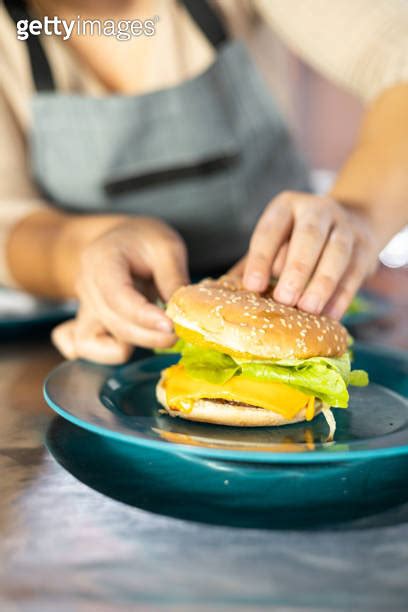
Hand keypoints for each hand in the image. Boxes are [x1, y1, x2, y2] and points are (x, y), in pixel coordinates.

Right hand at [52, 217, 188, 363]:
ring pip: (97, 340)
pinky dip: (104, 352)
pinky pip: (83, 346)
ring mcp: (83, 306)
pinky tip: (130, 343)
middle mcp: (86, 285)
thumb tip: (183, 314)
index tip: (171, 327)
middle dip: (148, 335)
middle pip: (113, 322)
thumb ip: (173, 279)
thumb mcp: (167, 247)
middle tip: (179, 332)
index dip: (144, 316)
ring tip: (159, 332)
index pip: (117, 295)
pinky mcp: (86, 321)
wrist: (119, 239)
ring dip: (131, 344)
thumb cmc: (143, 239)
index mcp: (102, 259)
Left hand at [236, 192, 378, 318]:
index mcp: (286, 207)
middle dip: (297, 269)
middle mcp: (317, 211)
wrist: (350, 219)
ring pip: (337, 252)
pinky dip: (343, 295)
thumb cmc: (296, 239)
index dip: (261, 259)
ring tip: (308, 309)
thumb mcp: (274, 242)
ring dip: (322, 282)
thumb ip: (254, 264)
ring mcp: (345, 226)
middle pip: (309, 237)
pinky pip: (355, 271)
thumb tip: (223, 293)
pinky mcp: (365, 246)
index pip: (270, 231)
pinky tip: (330, 316)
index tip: (252, 287)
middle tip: (284, 299)